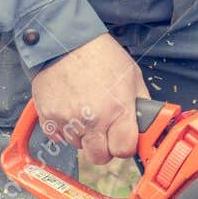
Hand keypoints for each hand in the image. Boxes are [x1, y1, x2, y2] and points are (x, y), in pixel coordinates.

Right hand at [29, 34, 149, 165]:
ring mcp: (68, 120)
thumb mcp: (132, 76)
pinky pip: (58, 137)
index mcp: (117, 110)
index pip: (124, 151)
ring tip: (85, 110)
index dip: (124, 146)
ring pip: (78, 147)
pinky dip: (65, 128)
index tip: (123, 138)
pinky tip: (71, 109)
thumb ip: (140, 104)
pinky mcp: (49, 117)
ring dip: (83, 135)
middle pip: (99, 158)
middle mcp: (92, 119)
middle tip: (104, 131)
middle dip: (104, 148)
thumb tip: (148, 124)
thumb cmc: (100, 55)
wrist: (65, 41)